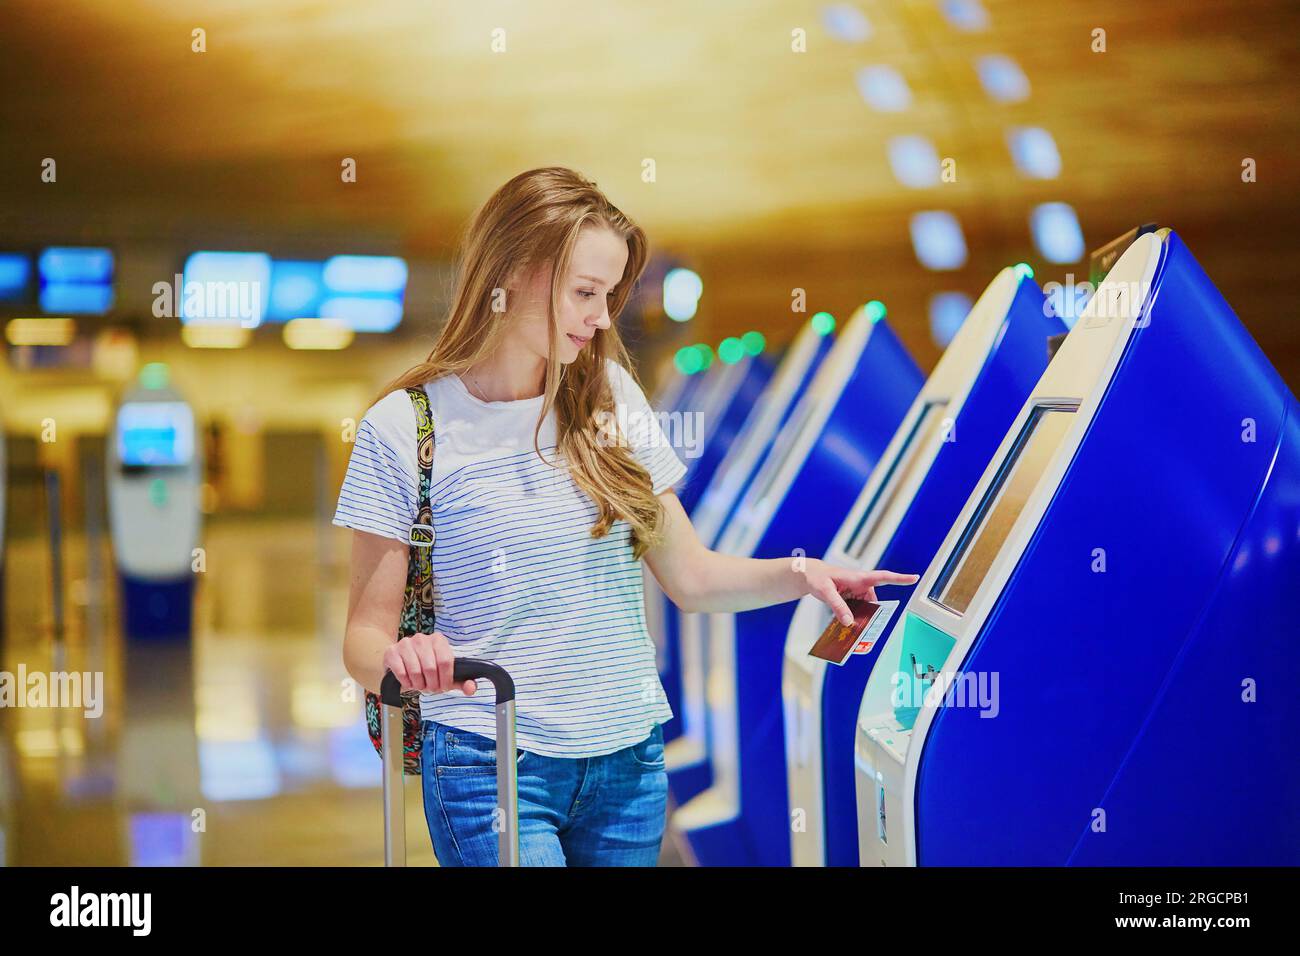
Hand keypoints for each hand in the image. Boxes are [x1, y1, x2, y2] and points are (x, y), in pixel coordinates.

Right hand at [382, 631, 476, 695]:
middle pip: (430, 668)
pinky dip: (406, 682)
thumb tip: (471, 688)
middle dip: (431, 684)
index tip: (443, 688)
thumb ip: (462, 682)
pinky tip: (408, 681)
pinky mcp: (392, 652)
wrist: (401, 664)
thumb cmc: (427, 670)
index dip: (445, 679)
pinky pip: (401, 672)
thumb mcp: (446, 675)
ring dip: (418, 684)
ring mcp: (405, 643)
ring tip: (419, 685)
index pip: (445, 661)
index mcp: (438, 640)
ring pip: (415, 671)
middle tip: (430, 688)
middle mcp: (422, 638)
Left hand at [802, 559, 919, 625]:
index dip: (900, 578)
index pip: (884, 577)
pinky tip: (847, 627)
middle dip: (872, 617)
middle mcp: (861, 585)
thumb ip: (837, 606)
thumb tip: (849, 622)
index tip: (915, 578)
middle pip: (874, 604)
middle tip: (867, 632)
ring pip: (866, 610)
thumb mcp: (826, 592)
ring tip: (854, 634)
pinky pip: (857, 611)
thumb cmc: (818, 577)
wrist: (810, 575)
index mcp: (859, 578)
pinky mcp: (851, 599)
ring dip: (861, 620)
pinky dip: (853, 619)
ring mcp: (857, 593)